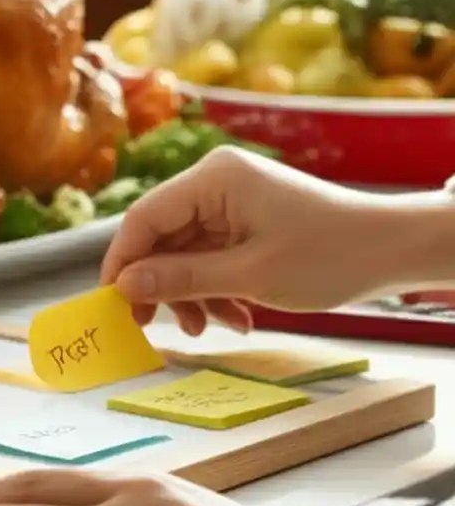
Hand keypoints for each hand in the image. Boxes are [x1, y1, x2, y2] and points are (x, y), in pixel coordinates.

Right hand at [99, 145, 442, 334]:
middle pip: (162, 236)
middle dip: (162, 285)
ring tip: (211, 327)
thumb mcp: (249, 275)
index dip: (122, 262)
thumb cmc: (330, 255)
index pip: (144, 218)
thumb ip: (182, 279)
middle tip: (154, 326)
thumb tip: (125, 287)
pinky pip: (209, 255)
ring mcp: (230, 200)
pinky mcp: (244, 220)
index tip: (113, 304)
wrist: (392, 250)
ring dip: (191, 293)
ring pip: (184, 252)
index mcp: (213, 178)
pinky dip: (214, 287)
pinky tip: (234, 317)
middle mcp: (215, 181)